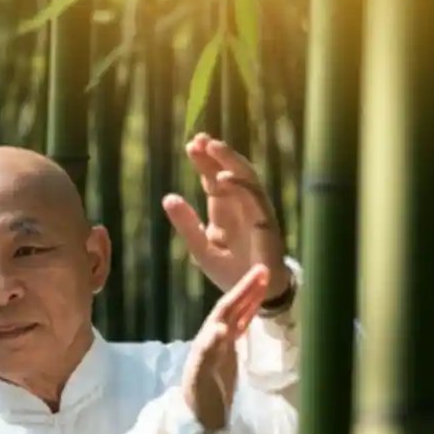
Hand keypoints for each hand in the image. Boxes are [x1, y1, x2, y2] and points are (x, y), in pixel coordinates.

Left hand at [162, 134, 289, 298]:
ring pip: (245, 177)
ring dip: (229, 161)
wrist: (254, 295)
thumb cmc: (229, 271)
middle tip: (199, 139)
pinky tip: (223, 178)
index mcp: (223, 208)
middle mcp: (240, 205)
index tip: (191, 145)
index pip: (213, 177)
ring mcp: (255, 211)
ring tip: (212, 147)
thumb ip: (186, 224)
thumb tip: (167, 197)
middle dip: (216, 154)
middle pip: (228, 171)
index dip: (203, 161)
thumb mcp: (201, 248)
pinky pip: (255, 198)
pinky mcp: (265, 223)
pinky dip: (240, 186)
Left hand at [182, 265, 269, 431]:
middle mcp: (213, 339)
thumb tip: (220, 327)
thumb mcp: (202, 377)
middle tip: (265, 269)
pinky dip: (249, 317)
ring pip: (237, 316)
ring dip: (249, 299)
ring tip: (264, 283)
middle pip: (231, 308)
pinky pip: (240, 330)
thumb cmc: (199, 400)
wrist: (196, 421)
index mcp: (208, 339)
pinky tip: (255, 312)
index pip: (226, 309)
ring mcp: (220, 347)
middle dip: (247, 289)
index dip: (241, 291)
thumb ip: (208, 352)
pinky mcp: (228, 358)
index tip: (257, 274)